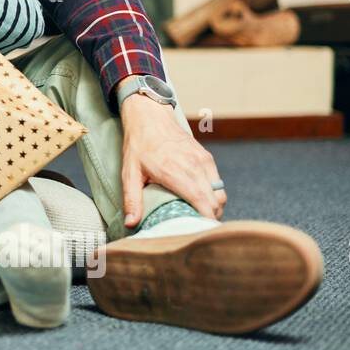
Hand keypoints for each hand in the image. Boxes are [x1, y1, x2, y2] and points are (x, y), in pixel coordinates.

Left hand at [119, 94, 226, 226]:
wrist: (150, 117)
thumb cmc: (138, 145)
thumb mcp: (129, 172)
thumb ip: (132, 199)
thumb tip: (131, 223)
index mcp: (176, 172)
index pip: (203, 202)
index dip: (207, 220)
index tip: (200, 232)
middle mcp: (194, 166)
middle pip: (217, 201)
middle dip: (211, 217)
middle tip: (196, 227)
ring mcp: (203, 161)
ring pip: (220, 192)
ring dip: (214, 206)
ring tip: (199, 216)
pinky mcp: (206, 157)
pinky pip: (218, 182)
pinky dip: (214, 194)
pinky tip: (200, 200)